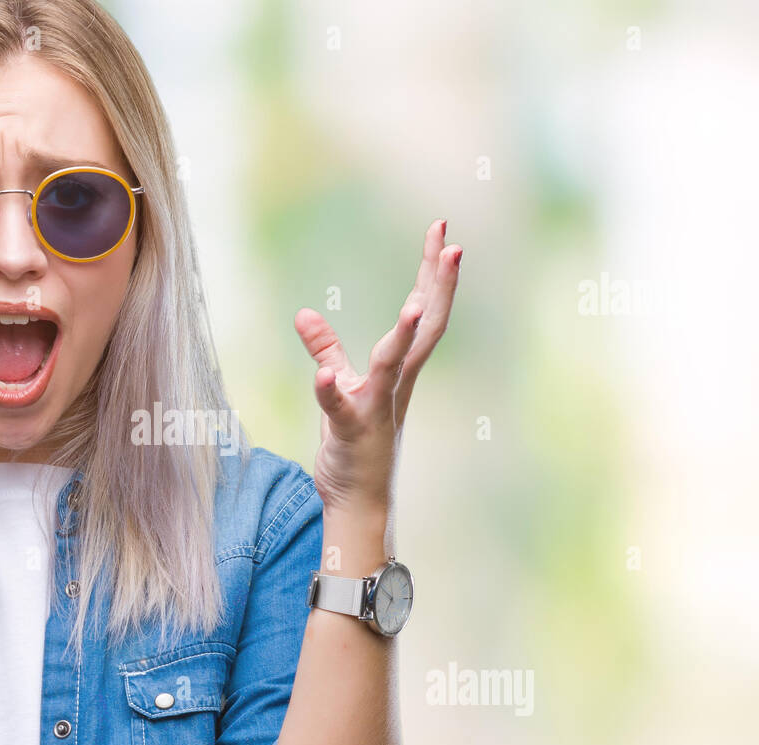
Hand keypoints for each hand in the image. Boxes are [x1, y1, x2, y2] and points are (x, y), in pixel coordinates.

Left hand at [295, 218, 461, 516]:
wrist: (356, 499)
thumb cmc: (354, 440)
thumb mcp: (339, 387)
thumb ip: (325, 349)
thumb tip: (305, 313)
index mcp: (399, 368)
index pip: (424, 311)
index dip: (434, 272)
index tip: (443, 232)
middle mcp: (396, 383)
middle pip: (426, 327)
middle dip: (439, 286)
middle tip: (453, 245)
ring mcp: (377, 406)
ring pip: (394, 365)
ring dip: (403, 335)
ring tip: (414, 304)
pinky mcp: (351, 430)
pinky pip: (340, 407)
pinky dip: (329, 390)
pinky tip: (321, 377)